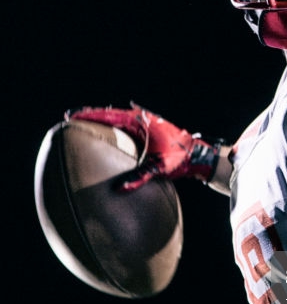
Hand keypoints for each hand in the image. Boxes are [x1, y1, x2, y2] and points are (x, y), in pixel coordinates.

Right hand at [66, 104, 221, 190]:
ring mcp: (146, 121)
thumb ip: (140, 178)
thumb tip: (119, 189)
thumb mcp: (159, 169)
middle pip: (111, 113)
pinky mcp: (148, 129)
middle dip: (92, 115)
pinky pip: (125, 123)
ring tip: (83, 119)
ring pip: (118, 116)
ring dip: (102, 118)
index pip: (111, 116)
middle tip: (70, 115)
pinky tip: (105, 127)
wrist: (198, 155)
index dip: (91, 115)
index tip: (72, 115)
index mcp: (142, 122)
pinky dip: (113, 123)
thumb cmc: (180, 159)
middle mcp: (142, 118)